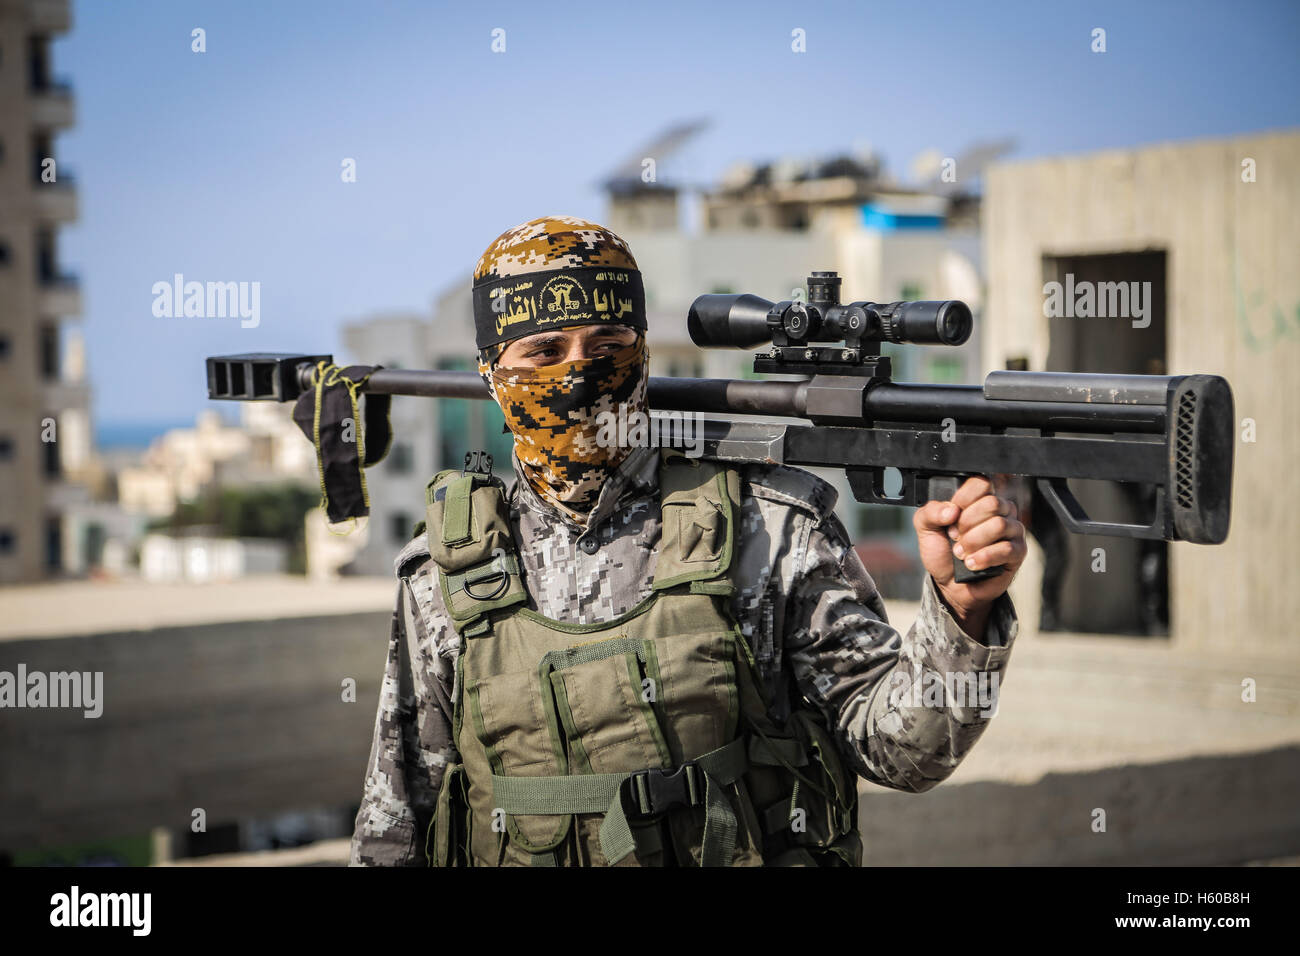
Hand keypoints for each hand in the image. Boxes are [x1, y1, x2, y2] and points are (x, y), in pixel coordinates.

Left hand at [912, 475, 1026, 636]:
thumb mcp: (926, 529)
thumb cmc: (943, 553)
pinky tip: (971, 564)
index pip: (981, 483)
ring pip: (998, 525)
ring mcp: (1012, 530)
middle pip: (991, 503)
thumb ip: (930, 512)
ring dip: (973, 542)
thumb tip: (951, 510)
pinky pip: (1006, 548)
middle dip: (966, 524)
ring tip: (961, 553)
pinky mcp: (1017, 552)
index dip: (963, 499)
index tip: (951, 517)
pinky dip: (983, 558)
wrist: (950, 585)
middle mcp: (1000, 511)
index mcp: (979, 500)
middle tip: (955, 537)